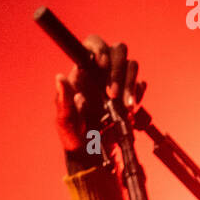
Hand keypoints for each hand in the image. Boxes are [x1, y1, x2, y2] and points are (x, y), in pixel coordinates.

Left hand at [55, 36, 146, 154]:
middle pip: (118, 50)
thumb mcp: (64, 120)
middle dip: (117, 71)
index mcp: (84, 70)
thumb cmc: (73, 136)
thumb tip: (59, 78)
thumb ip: (62, 99)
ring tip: (125, 106)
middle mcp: (101, 71)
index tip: (102, 63)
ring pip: (131, 65)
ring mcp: (117, 80)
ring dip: (130, 84)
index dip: (100, 48)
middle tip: (112, 95)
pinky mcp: (129, 93)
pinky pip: (140, 83)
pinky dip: (138, 93)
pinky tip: (130, 108)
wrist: (92, 155)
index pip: (93, 44)